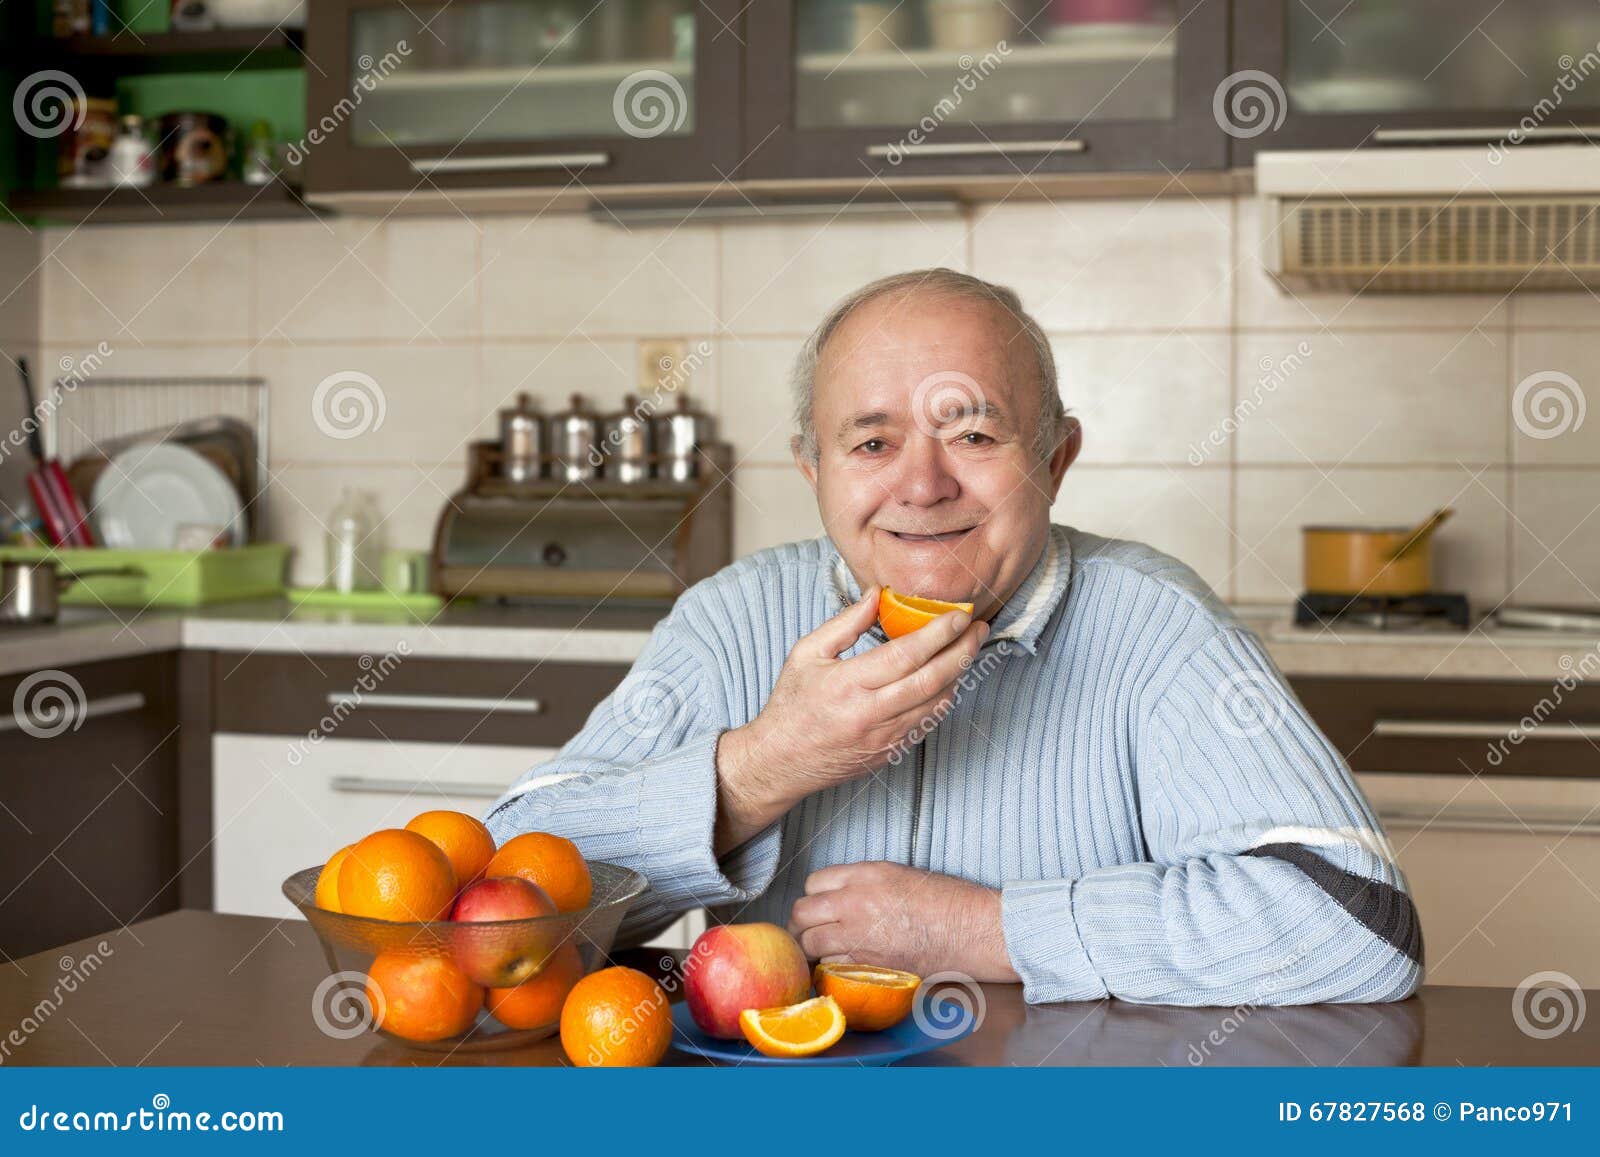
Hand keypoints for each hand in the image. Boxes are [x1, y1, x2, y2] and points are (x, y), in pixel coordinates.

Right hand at [714, 588, 987, 851]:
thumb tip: (877, 594)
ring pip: (937, 703)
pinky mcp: (891, 753)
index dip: (938, 634)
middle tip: (978, 629)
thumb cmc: (792, 703)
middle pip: (932, 680)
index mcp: (848, 684)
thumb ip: (845, 623)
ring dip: (959, 674)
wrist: (782, 761)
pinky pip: (928, 722)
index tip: (958, 616)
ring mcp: (884, 738)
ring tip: (969, 649)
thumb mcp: (807, 653)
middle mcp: (870, 714)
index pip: (906, 655)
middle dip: (962, 652)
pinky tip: (950, 678)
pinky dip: (944, 698)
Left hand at [786, 861, 1017, 982]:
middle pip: (801, 913)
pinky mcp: (868, 964)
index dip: (815, 896)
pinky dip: (830, 970)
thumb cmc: (947, 901)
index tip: (821, 907)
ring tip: (823, 953)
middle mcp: (856, 901)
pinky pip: (830, 968)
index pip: (813, 882)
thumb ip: (862, 883)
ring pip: (810, 944)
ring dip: (813, 949)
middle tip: (809, 932)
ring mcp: (859, 935)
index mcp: (865, 874)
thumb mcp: (899, 875)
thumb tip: (837, 897)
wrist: (972, 930)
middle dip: (802, 924)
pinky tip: (841, 968)